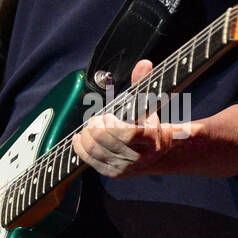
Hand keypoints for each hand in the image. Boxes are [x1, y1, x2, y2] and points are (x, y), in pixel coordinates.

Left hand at [72, 60, 189, 178]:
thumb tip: (144, 64)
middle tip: (95, 119)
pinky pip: (90, 160)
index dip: (111, 123)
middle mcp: (138, 156)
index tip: (107, 115)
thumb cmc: (150, 125)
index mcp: (151, 139)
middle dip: (95, 126)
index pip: (127, 132)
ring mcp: (125, 167)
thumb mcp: (150, 105)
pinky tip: (79, 137)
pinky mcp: (113, 173)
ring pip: (95, 150)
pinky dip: (80, 147)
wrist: (157, 155)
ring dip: (87, 135)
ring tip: (89, 127)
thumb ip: (144, 85)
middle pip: (106, 141)